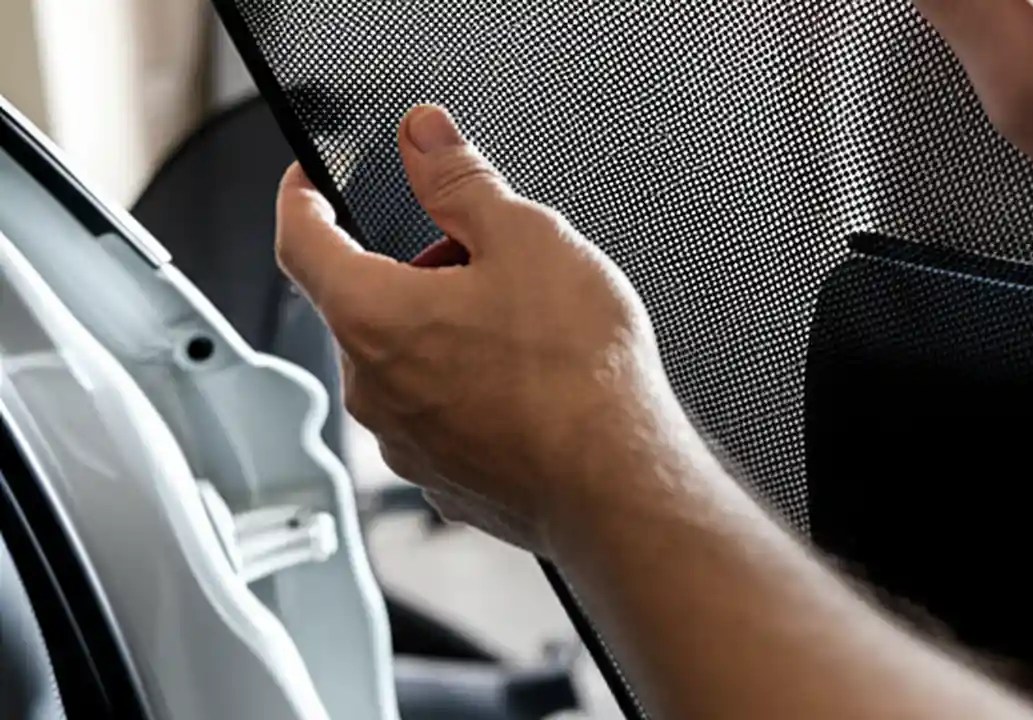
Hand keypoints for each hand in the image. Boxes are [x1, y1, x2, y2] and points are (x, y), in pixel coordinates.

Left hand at [275, 106, 678, 553]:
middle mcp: (374, 388)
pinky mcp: (446, 481)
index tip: (310, 181)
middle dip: (415, 271)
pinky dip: (469, 390)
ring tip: (526, 332)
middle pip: (366, 302)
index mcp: (374, 316)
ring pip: (406, 362)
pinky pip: (440, 415)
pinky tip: (532, 387)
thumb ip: (461, 179)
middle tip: (487, 262)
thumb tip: (423, 137)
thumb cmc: (579, 374)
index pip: (300, 241)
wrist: (621, 484)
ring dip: (445, 333)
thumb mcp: (526, 239)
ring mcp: (407, 444)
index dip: (300, 196)